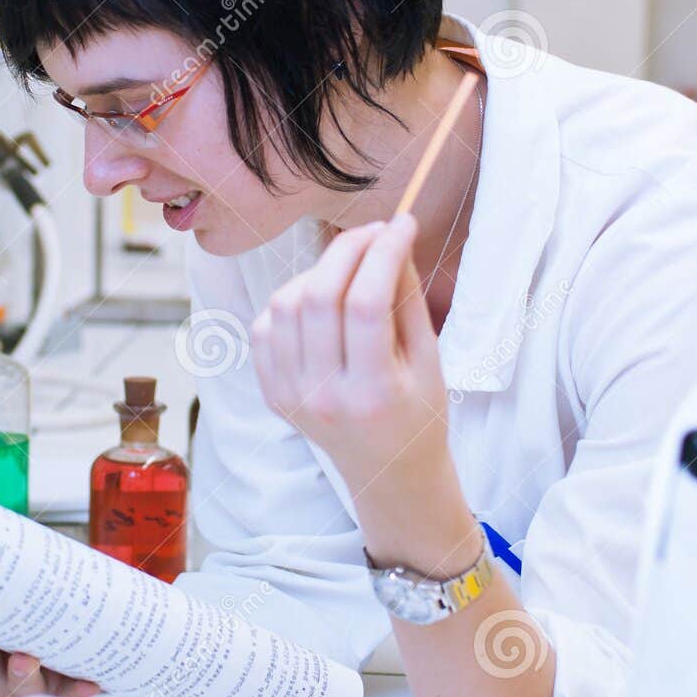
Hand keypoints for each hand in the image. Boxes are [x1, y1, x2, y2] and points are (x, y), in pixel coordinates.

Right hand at [0, 608, 102, 696]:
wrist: (75, 667)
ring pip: (22, 685)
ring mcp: (29, 687)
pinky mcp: (64, 693)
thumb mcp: (4, 605)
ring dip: (21, 674)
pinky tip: (89, 683)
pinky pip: (72, 693)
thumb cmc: (26, 632)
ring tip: (26, 660)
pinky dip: (78, 689)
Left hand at [251, 215, 453, 511]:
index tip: (402, 224)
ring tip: (351, 272)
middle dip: (348, 249)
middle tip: (374, 232)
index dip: (384, 252)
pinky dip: (292, 299)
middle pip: (319, 297)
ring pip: (286, 303)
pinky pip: (266, 325)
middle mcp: (323, 397)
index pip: (367, 304)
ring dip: (320, 271)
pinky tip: (322, 302)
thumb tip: (392, 237)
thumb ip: (409, 299)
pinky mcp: (271, 391)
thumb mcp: (430, 361)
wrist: (387, 472)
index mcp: (373, 394)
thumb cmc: (418, 414)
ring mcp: (290, 395)